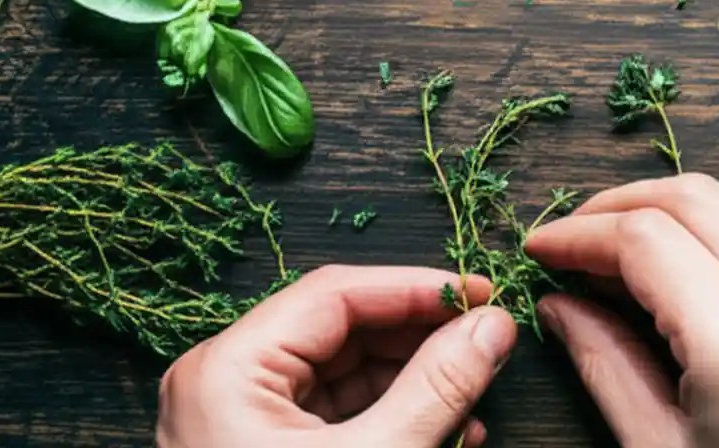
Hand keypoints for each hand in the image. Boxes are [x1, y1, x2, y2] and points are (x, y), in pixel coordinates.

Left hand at [156, 265, 516, 447]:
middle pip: (339, 329)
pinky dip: (392, 417)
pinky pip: (333, 415)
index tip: (481, 292)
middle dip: (419, 337)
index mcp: (229, 369)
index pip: (335, 294)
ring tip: (477, 390)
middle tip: (487, 338)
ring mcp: (241, 420)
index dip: (416, 288)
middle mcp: (225, 383)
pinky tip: (451, 430)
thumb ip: (437, 387)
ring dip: (414, 380)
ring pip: (342, 373)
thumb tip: (492, 327)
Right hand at [525, 174, 718, 447]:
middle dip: (619, 206)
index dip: (577, 235)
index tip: (541, 251)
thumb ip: (607, 369)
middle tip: (575, 243)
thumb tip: (561, 307)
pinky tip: (700, 289)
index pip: (641, 237)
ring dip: (676, 223)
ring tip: (629, 267)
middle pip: (691, 197)